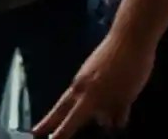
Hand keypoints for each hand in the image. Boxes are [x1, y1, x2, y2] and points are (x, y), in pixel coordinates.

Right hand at [32, 32, 154, 137]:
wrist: (129, 37)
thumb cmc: (131, 69)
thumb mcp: (127, 95)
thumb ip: (117, 111)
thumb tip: (108, 123)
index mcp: (89, 96)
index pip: (71, 120)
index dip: (61, 133)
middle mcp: (81, 86)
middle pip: (61, 108)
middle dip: (49, 122)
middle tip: (36, 132)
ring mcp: (84, 76)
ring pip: (73, 98)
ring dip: (67, 112)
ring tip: (59, 122)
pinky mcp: (90, 68)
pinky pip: (83, 89)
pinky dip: (83, 99)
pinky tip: (94, 103)